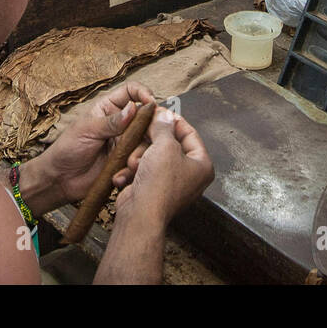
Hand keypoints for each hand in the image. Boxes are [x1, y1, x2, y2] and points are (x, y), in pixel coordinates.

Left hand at [34, 81, 155, 206]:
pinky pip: (139, 159)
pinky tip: (124, 172)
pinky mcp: (126, 160)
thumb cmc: (67, 149)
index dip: (143, 93)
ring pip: (146, 140)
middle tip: (155, 135)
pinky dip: (136, 165)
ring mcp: (124, 142)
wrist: (60, 179)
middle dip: (152, 125)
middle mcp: (120, 123)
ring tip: (131, 162)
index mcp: (108, 107)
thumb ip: (110, 121)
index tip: (151, 103)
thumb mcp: (86, 130)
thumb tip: (133, 108)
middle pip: (145, 116)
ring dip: (142, 150)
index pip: (131, 92)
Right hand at [115, 106, 212, 226]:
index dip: (174, 121)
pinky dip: (132, 172)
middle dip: (150, 142)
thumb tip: (164, 116)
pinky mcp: (153, 191)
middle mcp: (189, 176)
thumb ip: (164, 127)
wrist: (140, 215)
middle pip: (168, 145)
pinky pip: (142, 172)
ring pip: (152, 157)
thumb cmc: (159, 185)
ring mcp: (171, 184)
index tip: (161, 112)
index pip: (190, 134)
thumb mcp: (164, 146)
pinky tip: (125, 175)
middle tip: (141, 130)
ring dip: (138, 158)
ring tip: (134, 164)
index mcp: (201, 165)